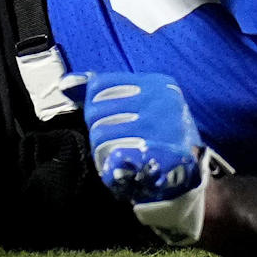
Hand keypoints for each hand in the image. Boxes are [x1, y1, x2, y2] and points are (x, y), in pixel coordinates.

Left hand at [85, 74, 220, 244]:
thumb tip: (67, 82)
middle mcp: (160, 103)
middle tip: (112, 141)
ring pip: (100, 136)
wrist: (189, 174)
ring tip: (118, 154)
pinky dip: (110, 167)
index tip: (104, 117)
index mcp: (158, 85)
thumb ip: (107, 91)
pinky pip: (111, 159)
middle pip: (97, 111)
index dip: (95, 105)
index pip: (101, 86)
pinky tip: (122, 168)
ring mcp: (159, 131)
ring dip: (102, 150)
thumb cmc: (161, 134)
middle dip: (97, 128)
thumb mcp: (144, 101)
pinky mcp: (154, 159)